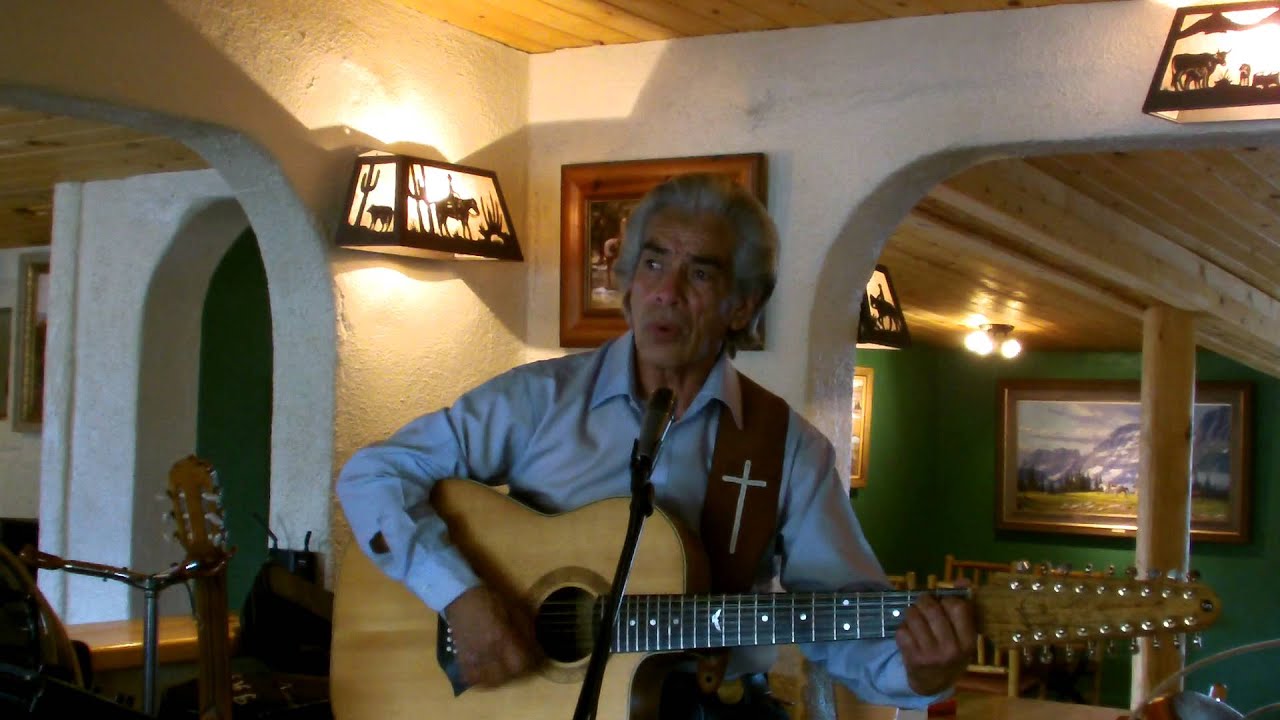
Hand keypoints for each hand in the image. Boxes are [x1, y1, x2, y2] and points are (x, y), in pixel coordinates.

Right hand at [444, 585, 540, 686]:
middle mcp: (487, 651)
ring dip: (500, 679)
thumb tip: (535, 646)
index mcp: (502, 637)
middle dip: (518, 672)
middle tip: (522, 664)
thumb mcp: (514, 610)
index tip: (536, 658)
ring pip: (489, 681)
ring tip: (505, 671)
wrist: (461, 597)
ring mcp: (473, 657)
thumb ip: (525, 630)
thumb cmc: (490, 600)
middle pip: (507, 676)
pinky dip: (480, 680)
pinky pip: (471, 678)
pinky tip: (486, 673)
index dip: (531, 663)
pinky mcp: (461, 658)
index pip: (520, 663)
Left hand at [894, 580, 975, 695]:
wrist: (933, 682)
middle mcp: (952, 650)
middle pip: (932, 608)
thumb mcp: (963, 633)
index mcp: (969, 641)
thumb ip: (965, 606)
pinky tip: (909, 634)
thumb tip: (963, 580)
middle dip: (924, 601)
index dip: (947, 599)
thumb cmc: (951, 651)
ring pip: (913, 615)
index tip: (943, 603)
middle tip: (923, 604)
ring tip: (915, 618)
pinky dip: (903, 627)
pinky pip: (902, 630)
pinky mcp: (913, 659)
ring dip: (911, 612)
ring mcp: (931, 655)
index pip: (957, 606)